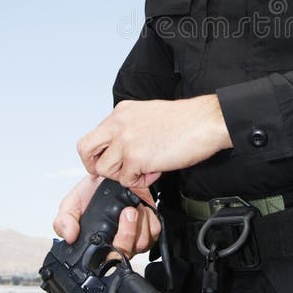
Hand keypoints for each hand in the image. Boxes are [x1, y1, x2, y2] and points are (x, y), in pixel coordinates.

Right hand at [53, 175, 160, 257]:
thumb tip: (69, 236)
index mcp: (98, 245)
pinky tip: (140, 207)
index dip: (108, 258)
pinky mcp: (149, 228)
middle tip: (125, 213)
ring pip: (142, 243)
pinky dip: (149, 218)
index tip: (108, 240)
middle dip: (126, 235)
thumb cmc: (90, 193)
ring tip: (131, 206)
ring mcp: (134, 238)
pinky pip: (154, 230)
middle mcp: (117, 244)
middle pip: (126, 255)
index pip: (104, 263)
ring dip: (138, 223)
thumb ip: (64, 220)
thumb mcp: (70, 205)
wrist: (108, 176)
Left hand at [76, 95, 231, 187]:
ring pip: (105, 169)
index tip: (108, 160)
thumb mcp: (149, 115)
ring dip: (124, 175)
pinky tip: (156, 170)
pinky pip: (127, 180)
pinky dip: (141, 181)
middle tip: (112, 172)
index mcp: (122, 112)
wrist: (206, 121)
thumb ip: (131, 128)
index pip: (94, 135)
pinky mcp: (136, 158)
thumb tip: (123, 148)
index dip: (99, 152)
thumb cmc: (186, 119)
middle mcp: (119, 124)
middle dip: (95, 166)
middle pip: (86, 150)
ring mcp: (125, 141)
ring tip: (145, 169)